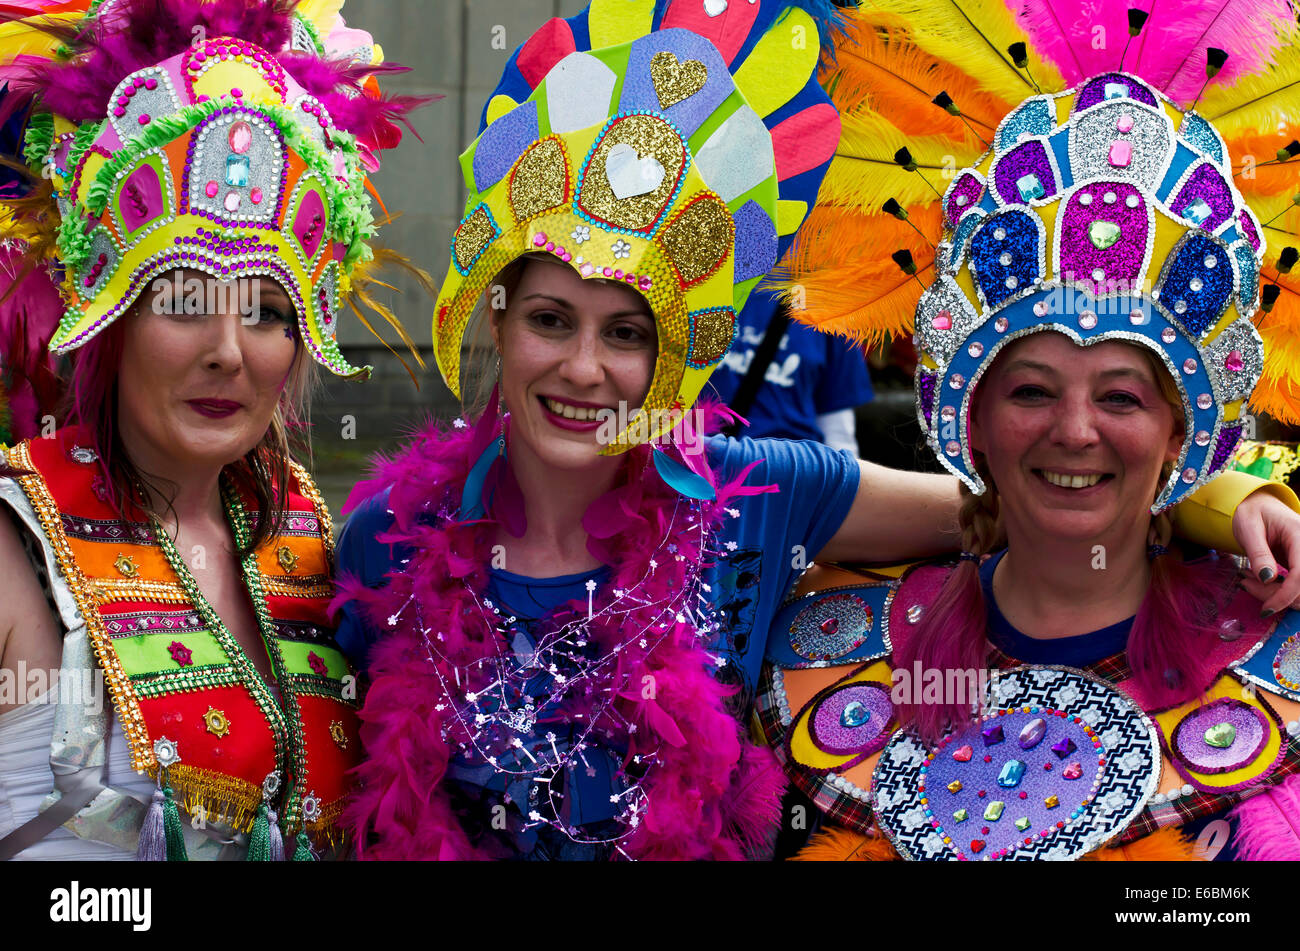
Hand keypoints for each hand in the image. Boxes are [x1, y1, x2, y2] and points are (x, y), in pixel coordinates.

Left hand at [1232, 490, 1299, 614]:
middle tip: (1246, 585)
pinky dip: (1278, 592)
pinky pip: (1296, 587)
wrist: (1257, 505)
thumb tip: (1267, 578)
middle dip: (1277, 596)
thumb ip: (1258, 552)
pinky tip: (1257, 583)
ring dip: (1277, 595)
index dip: (1287, 594)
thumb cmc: (1251, 512)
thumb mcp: (1248, 528)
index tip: (1267, 608)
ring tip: (1248, 582)